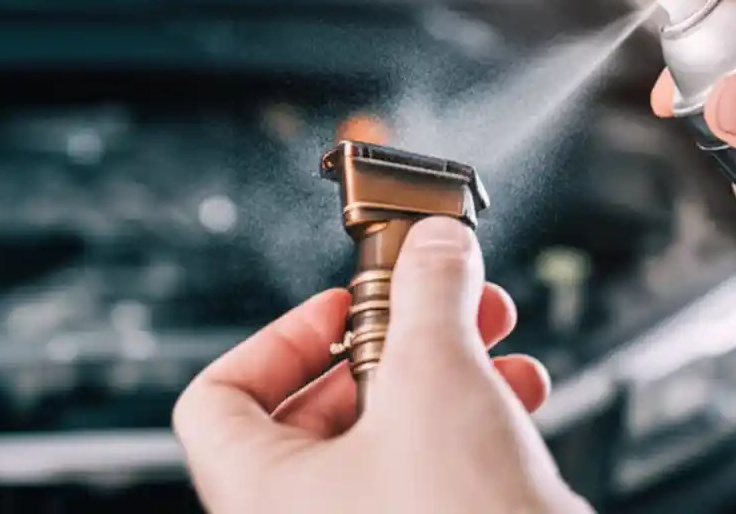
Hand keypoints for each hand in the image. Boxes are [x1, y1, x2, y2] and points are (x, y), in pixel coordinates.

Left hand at [173, 216, 591, 513]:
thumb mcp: (434, 375)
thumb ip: (427, 292)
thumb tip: (434, 246)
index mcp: (264, 490)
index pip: (218, 397)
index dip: (278, 337)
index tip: (336, 306)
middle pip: (323, 400)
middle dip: (393, 335)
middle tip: (431, 299)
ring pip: (391, 428)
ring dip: (445, 365)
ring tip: (488, 328)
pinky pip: (434, 464)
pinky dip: (472, 414)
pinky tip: (517, 386)